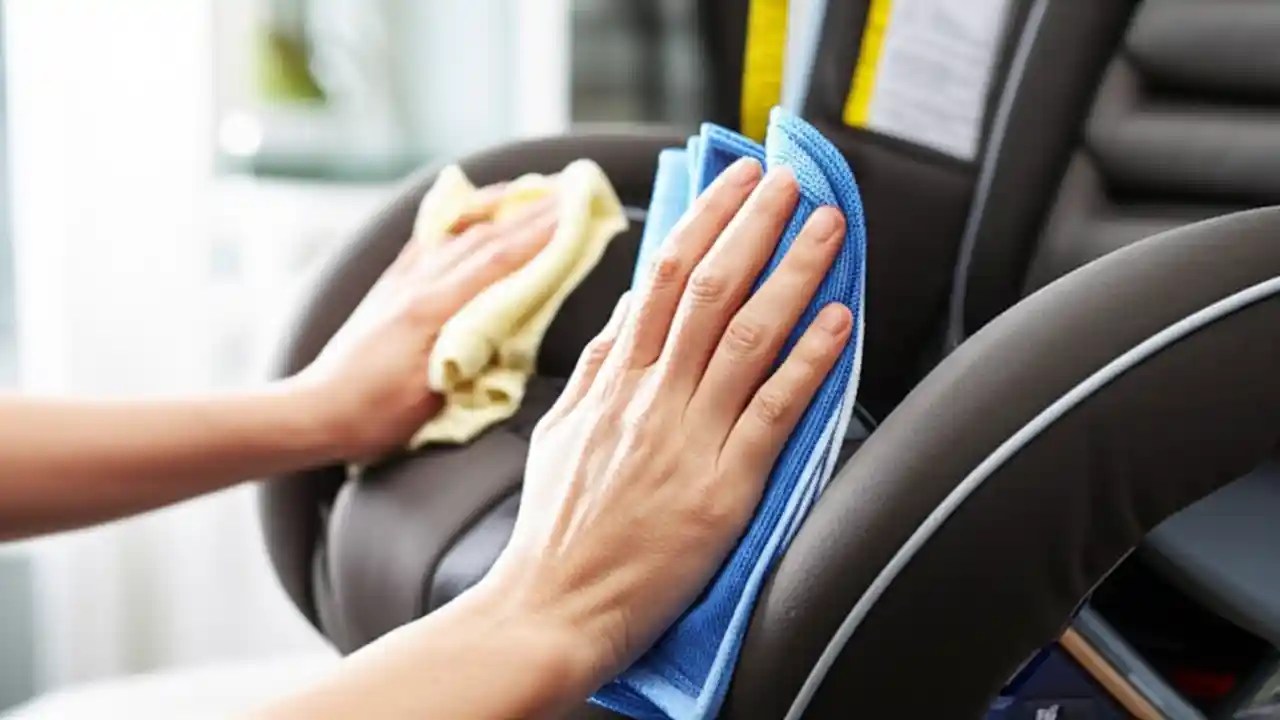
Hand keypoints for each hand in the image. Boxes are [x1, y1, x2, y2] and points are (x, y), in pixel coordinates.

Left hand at [295, 185, 555, 461]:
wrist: (316, 411)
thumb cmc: (376, 415)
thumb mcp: (434, 395)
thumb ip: (475, 356)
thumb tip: (517, 329)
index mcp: (431, 309)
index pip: (498, 261)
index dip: (542, 235)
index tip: (578, 214)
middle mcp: (418, 283)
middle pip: (486, 236)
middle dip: (534, 212)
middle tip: (574, 190)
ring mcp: (403, 279)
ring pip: (460, 231)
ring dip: (503, 207)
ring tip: (537, 190)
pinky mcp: (392, 283)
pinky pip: (432, 238)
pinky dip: (460, 217)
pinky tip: (473, 205)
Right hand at [478, 158, 851, 689]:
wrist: (553, 609)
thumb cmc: (558, 529)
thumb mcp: (560, 433)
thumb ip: (597, 367)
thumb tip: (631, 308)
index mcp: (615, 383)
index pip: (665, 278)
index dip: (707, 220)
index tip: (737, 182)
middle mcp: (652, 399)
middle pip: (710, 290)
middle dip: (755, 225)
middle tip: (790, 179)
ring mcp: (689, 441)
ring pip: (748, 336)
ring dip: (794, 274)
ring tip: (827, 228)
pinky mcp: (723, 490)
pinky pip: (773, 412)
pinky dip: (808, 362)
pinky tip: (838, 323)